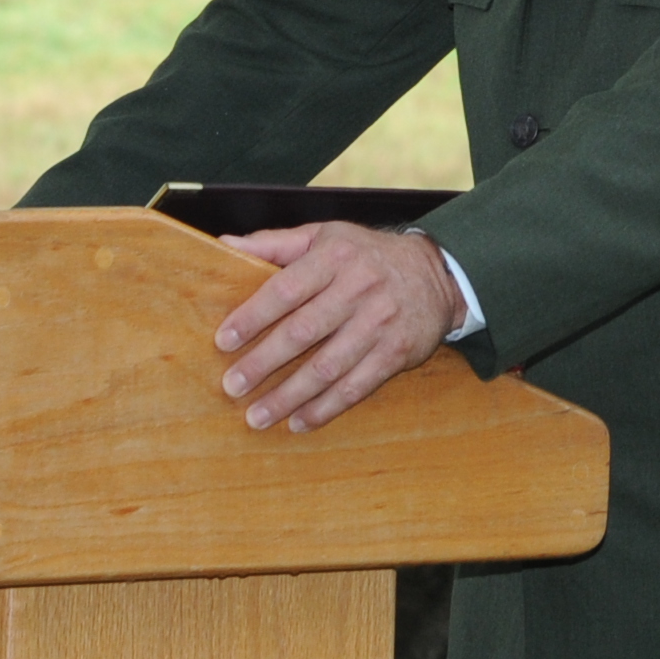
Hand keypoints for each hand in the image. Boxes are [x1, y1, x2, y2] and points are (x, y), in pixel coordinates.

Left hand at [213, 224, 458, 432]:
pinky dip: (325, 409)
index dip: (254, 316)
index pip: (286, 289)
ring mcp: (380, 323)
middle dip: (264, 363)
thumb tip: (223, 245)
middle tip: (233, 386)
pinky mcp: (396, 353)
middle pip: (304, 331)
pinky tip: (298, 422)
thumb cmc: (365, 256)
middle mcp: (359, 288)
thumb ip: (274, 243)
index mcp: (335, 257)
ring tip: (257, 417)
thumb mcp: (324, 236)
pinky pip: (356, 387)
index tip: (225, 341)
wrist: (436, 274)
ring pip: (328, 366)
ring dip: (289, 396)